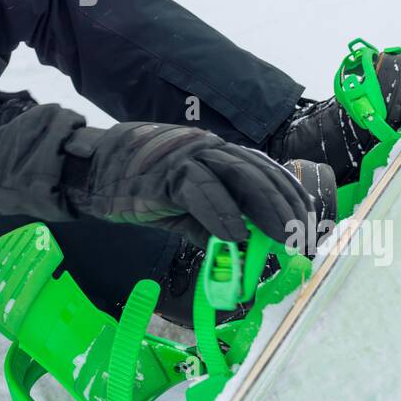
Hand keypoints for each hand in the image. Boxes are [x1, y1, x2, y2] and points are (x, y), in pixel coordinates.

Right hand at [61, 122, 316, 248]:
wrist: (90, 170)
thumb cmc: (135, 188)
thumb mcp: (182, 210)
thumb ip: (211, 225)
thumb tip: (243, 252)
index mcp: (216, 156)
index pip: (266, 173)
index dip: (291, 199)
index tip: (309, 229)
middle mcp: (209, 148)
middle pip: (260, 174)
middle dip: (287, 208)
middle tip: (303, 239)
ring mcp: (188, 155)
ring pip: (239, 175)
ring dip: (265, 208)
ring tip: (283, 237)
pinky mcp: (166, 169)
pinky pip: (200, 188)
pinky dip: (221, 212)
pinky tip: (235, 235)